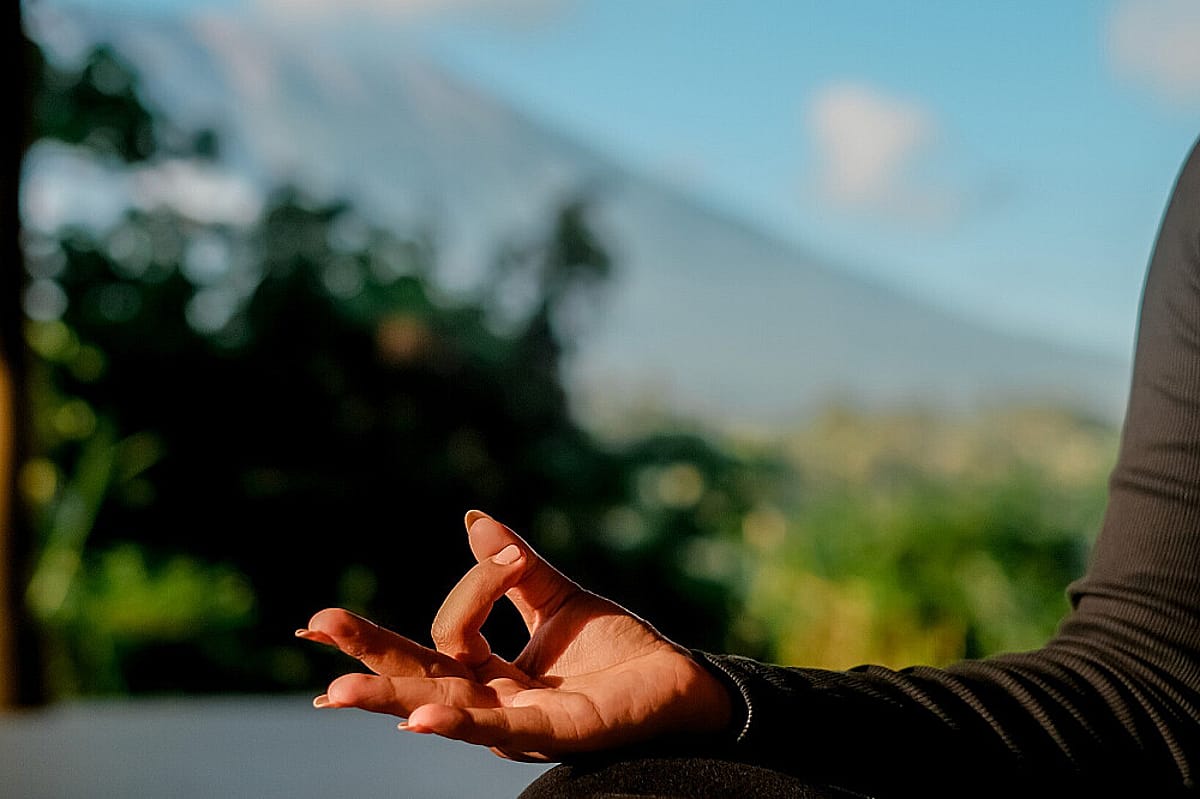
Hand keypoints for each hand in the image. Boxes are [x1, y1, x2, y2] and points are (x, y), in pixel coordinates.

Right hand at [297, 511, 732, 760]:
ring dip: (389, 697)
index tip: (510, 553)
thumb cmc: (619, 650)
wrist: (682, 679)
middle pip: (420, 676)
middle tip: (315, 624)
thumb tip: (471, 519)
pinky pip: (496, 729)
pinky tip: (417, 718)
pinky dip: (454, 724)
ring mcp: (519, 724)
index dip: (474, 584)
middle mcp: (494, 702)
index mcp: (491, 673)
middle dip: (368, 652)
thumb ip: (512, 569)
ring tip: (337, 690)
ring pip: (442, 708)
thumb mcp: (556, 600)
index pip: (453, 630)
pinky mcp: (553, 732)